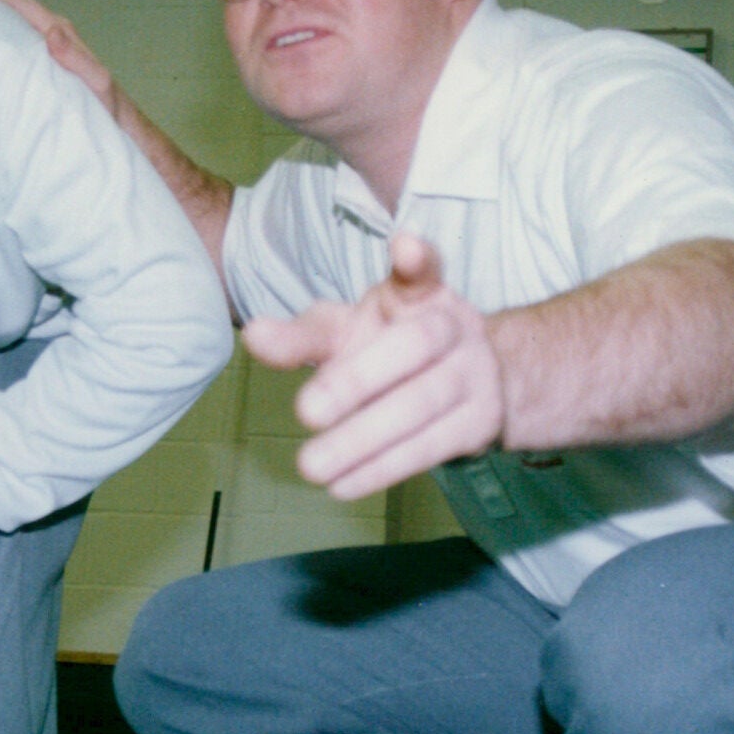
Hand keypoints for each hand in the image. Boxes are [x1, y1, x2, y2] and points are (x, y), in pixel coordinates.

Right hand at [0, 0, 120, 118]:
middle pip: (10, 7)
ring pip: (10, 23)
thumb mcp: (97, 84)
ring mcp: (46, 49)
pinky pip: (13, 44)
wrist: (116, 128)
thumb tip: (53, 32)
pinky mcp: (42, 65)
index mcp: (61, 34)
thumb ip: (77, 60)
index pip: (19, 4)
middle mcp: (52, 35)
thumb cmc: (108, 109)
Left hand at [242, 234, 506, 498]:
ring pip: (421, 405)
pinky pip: (431, 448)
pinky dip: (383, 468)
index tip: (405, 249)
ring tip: (311, 465)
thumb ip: (303, 336)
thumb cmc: (391, 349)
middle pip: (413, 348)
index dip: (417, 261)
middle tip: (305, 411)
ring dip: (363, 439)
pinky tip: (342, 484)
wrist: (474, 384)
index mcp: (421, 295)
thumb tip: (254, 336)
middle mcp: (453, 328)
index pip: (423, 273)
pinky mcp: (478, 424)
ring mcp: (474, 375)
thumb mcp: (346, 334)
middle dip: (358, 380)